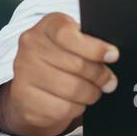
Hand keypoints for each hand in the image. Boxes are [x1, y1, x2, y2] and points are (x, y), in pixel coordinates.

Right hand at [0, 12, 118, 135]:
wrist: (32, 87)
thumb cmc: (60, 61)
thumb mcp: (74, 44)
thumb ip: (90, 45)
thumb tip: (110, 55)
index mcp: (47, 26)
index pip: (68, 35)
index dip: (94, 47)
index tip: (112, 55)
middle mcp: (30, 46)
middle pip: (76, 64)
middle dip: (99, 75)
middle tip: (109, 81)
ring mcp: (24, 73)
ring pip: (72, 89)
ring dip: (90, 94)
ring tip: (92, 92)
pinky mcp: (24, 99)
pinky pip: (62, 108)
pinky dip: (76, 108)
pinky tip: (75, 102)